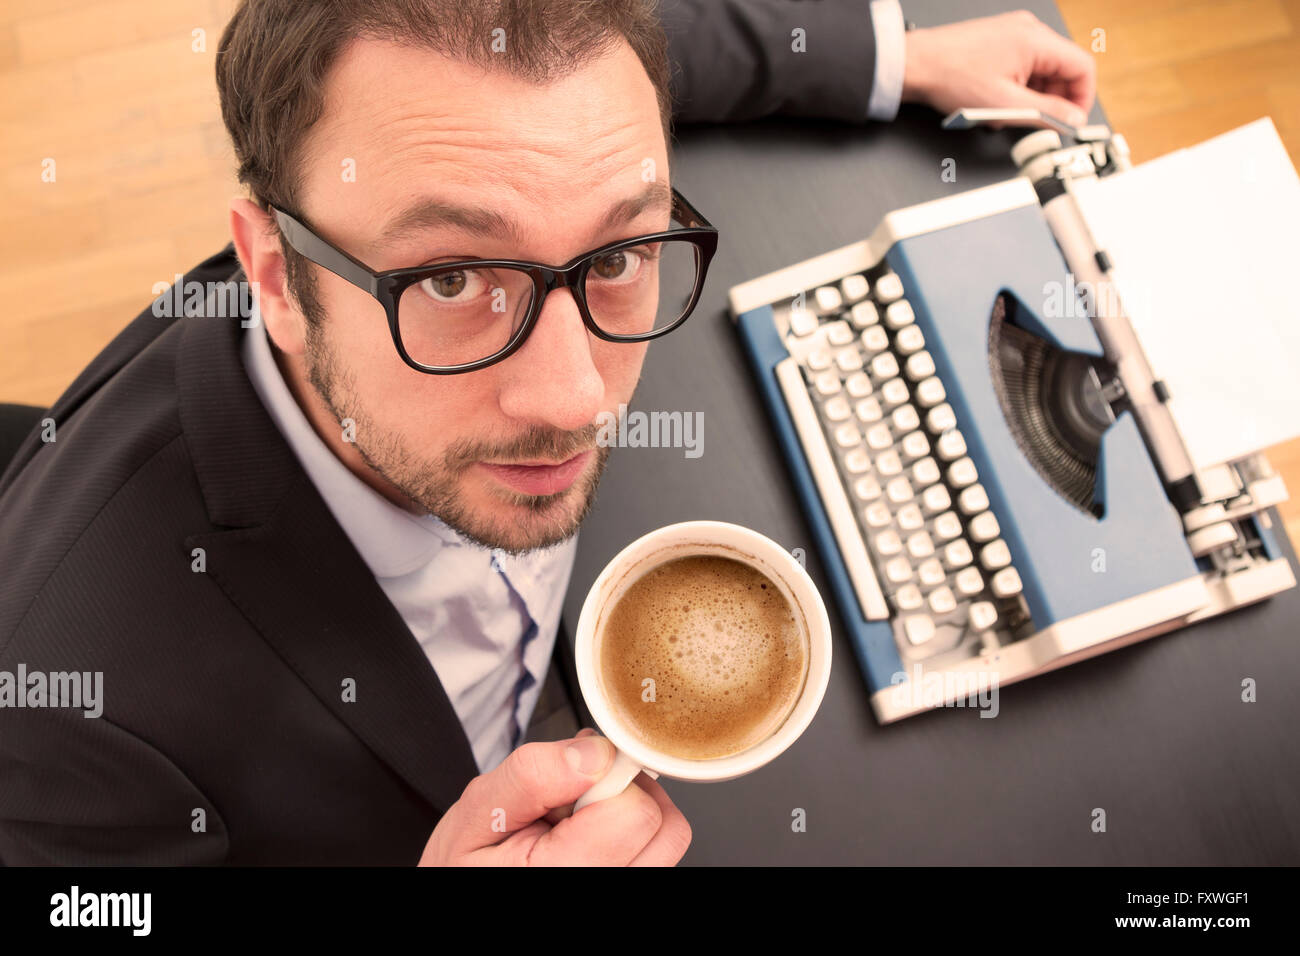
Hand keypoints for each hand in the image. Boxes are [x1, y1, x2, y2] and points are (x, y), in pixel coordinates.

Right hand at [417, 728, 691, 864]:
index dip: (603, 777)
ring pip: (667, 836)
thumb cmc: (468, 861)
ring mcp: (622, 890)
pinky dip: (629, 830)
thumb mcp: (479, 809)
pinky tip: (588, 832)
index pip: (633, 810)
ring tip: (578, 816)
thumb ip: (533, 776)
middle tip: (570, 799)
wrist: (458, 885)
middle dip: (620, 792)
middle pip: (662, 823)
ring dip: (630, 809)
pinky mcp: (628, 881)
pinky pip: (657, 848)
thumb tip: (593, 753)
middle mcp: (605, 888)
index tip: (570, 776)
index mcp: (565, 876)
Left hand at [902, 10, 1096, 128]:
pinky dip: (1017, 88)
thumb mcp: (1005, 105)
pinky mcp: (1000, 42)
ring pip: (1042, 71)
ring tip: (1007, 113)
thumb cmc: (950, 76)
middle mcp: (1029, 31)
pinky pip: (1023, 67)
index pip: (1082, 67)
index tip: (1072, 120)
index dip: (1082, 98)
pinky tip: (997, 103)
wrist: (915, 64)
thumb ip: (1046, 113)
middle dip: (1053, 100)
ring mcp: (1013, 34)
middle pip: (1062, 69)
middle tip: (1036, 123)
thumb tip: (1073, 119)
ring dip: (1032, 97)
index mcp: (1036, 40)